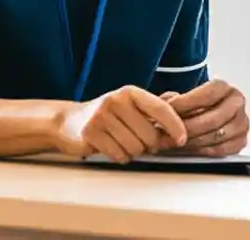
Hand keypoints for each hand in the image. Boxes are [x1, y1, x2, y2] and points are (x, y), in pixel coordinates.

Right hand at [53, 85, 186, 162]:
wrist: (67, 122)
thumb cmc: (107, 116)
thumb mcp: (130, 106)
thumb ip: (154, 109)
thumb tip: (181, 108)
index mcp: (130, 93)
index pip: (160, 108)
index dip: (175, 125)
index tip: (182, 139)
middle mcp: (116, 101)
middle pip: (149, 135)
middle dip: (149, 145)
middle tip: (140, 142)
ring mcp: (101, 116)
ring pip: (135, 147)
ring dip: (133, 152)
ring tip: (122, 143)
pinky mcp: (90, 133)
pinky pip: (118, 155)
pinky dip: (120, 157)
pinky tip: (112, 148)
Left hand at [160, 79, 249, 156]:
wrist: (210, 113)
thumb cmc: (195, 105)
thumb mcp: (184, 96)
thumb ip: (172, 101)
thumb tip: (161, 111)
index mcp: (225, 87)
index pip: (207, 96)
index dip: (185, 105)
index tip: (166, 112)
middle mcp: (237, 103)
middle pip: (212, 120)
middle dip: (186, 129)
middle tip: (167, 135)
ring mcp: (242, 123)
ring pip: (216, 137)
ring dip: (192, 142)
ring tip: (174, 143)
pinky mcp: (241, 141)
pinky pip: (221, 150)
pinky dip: (202, 152)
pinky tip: (188, 149)